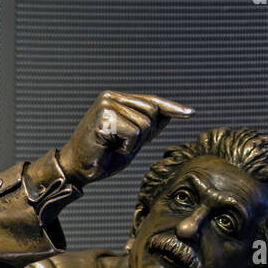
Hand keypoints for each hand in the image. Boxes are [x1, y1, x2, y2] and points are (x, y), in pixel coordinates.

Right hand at [57, 91, 193, 188]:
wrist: (77, 170)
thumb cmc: (102, 158)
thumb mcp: (131, 143)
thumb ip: (148, 129)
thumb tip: (168, 116)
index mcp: (119, 100)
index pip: (151, 101)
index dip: (172, 108)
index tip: (190, 113)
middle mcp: (113, 97)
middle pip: (153, 112)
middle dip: (146, 136)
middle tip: (123, 146)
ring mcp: (107, 104)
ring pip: (145, 125)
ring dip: (134, 144)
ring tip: (114, 147)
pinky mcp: (104, 116)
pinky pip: (133, 134)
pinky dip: (127, 147)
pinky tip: (110, 147)